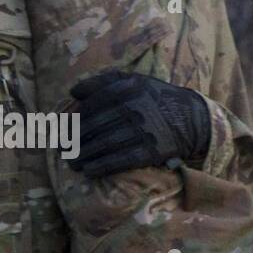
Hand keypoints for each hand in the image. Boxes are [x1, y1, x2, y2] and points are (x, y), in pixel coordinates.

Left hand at [67, 68, 210, 178]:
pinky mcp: (151, 151)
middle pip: (94, 127)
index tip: (62, 130)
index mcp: (126, 89)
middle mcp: (134, 109)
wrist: (189, 118)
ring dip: (84, 156)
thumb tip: (73, 92)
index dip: (73, 120)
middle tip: (62, 150)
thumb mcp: (133, 80)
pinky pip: (122, 160)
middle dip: (74, 140)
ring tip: (71, 163)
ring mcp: (143, 131)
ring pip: (105, 145)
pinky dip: (102, 166)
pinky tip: (89, 171)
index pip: (91, 106)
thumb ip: (102, 82)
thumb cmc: (154, 97)